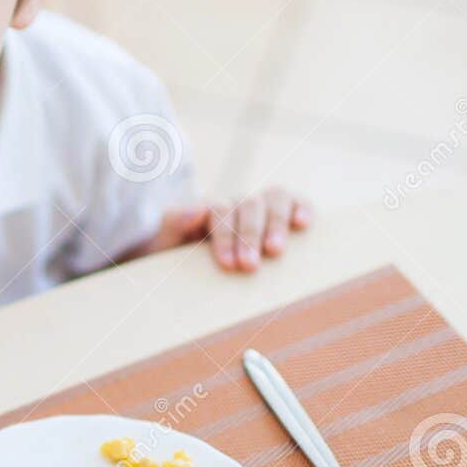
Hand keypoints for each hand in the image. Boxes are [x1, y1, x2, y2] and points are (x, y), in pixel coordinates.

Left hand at [147, 188, 311, 271]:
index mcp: (208, 209)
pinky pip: (295, 203)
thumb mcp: (163, 242)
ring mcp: (261, 207)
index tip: (228, 264)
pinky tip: (304, 224)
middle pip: (249, 205)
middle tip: (250, 266)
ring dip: (277, 224)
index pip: (220, 210)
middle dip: (250, 235)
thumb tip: (198, 210)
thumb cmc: (175, 256)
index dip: (225, 236)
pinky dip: (302, 208)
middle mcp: (237, 203)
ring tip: (276, 251)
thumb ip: (173, 224)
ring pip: (274, 200)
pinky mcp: (282, 214)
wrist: (184, 263)